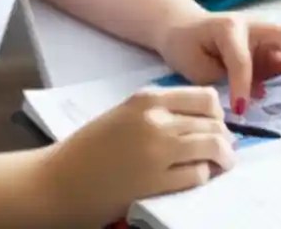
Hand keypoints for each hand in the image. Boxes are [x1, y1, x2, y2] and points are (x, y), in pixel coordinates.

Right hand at [39, 86, 235, 225]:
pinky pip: (198, 175)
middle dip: (224, 138)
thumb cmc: (89, 149)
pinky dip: (203, 176)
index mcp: (147, 99)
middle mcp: (156, 120)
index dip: (217, 114)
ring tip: (220, 164)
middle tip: (223, 149)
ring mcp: (157, 151)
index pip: (206, 97)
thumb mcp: (125, 115)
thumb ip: (161, 113)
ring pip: (213, 147)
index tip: (216, 125)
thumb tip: (204, 121)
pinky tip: (196, 178)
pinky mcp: (155, 182)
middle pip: (214, 123)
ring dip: (222, 158)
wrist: (56, 181)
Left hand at [155, 12, 280, 115]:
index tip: (241, 110)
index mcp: (230, 28)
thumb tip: (245, 102)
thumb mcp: (195, 66)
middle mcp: (255, 26)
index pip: (242, 59)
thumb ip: (220, 81)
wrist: (185, 27)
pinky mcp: (273, 46)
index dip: (243, 85)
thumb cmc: (187, 47)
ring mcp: (267, 34)